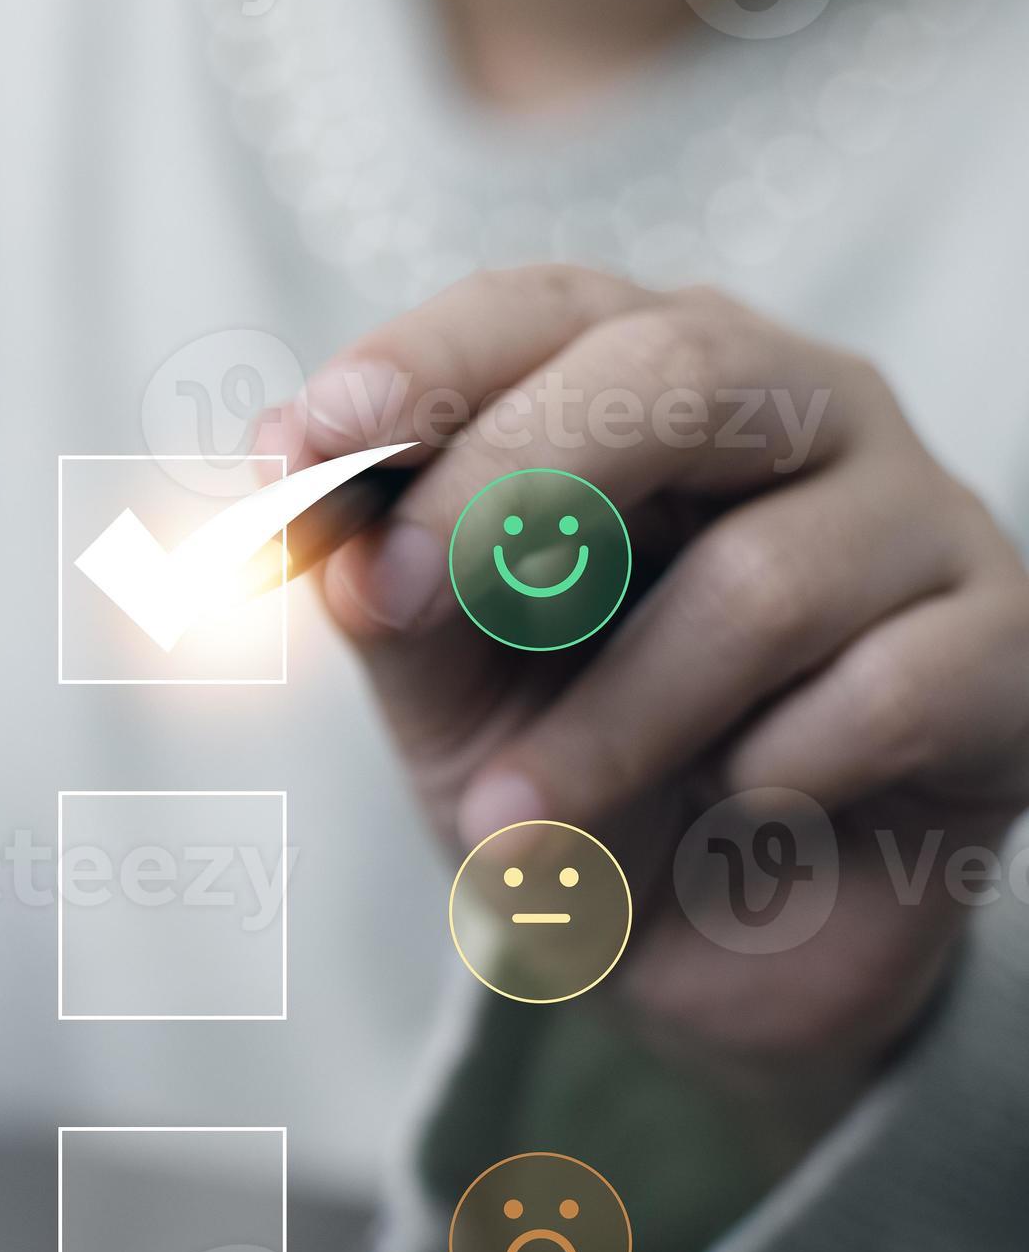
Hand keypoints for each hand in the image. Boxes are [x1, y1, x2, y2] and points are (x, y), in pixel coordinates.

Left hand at [273, 267, 1028, 1130]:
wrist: (706, 942)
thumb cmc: (570, 760)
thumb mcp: (444, 692)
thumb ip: (385, 601)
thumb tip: (318, 535)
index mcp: (644, 375)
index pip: (540, 309)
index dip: (419, 366)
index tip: (294, 443)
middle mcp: (798, 408)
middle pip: (678, 374)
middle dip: (511, 489)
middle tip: (391, 603)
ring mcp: (917, 519)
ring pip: (761, 579)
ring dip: (606, 727)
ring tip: (510, 830)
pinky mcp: (1005, 649)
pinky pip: (885, 693)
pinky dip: (771, 774)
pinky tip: (736, 812)